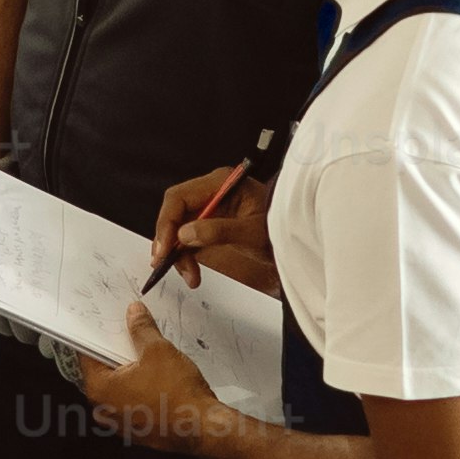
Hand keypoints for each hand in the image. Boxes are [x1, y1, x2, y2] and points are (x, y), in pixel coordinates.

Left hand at [64, 302, 213, 445]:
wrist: (203, 427)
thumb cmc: (178, 396)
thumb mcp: (158, 350)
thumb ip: (141, 329)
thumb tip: (135, 315)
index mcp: (100, 389)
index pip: (87, 354)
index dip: (99, 335)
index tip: (110, 325)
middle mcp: (104, 409)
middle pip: (104, 371)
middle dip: (118, 352)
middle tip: (134, 336)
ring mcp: (120, 423)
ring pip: (119, 388)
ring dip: (131, 372)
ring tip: (150, 358)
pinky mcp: (138, 429)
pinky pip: (133, 402)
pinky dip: (141, 389)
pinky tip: (159, 379)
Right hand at [150, 164, 277, 296]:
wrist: (295, 236)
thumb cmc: (280, 227)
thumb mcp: (252, 232)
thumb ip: (219, 231)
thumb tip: (186, 234)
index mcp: (221, 184)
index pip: (179, 197)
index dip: (167, 223)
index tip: (164, 248)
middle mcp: (211, 192)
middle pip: (175, 213)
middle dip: (169, 241)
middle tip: (164, 263)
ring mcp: (209, 208)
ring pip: (178, 229)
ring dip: (177, 253)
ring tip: (189, 275)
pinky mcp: (209, 224)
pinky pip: (187, 238)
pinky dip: (185, 256)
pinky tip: (191, 272)